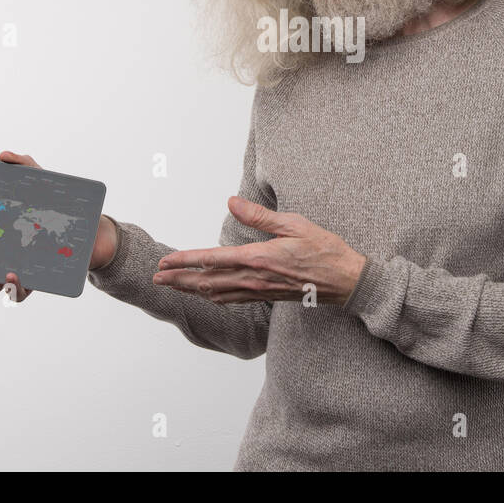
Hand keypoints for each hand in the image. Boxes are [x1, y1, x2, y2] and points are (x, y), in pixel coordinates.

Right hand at [0, 149, 117, 299]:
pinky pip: (23, 291)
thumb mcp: (39, 183)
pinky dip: (16, 285)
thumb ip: (23, 167)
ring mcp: (19, 272)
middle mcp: (1, 260)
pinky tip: (15, 273)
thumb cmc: (55, 206)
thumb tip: (4, 156)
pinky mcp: (39, 280)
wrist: (90, 228)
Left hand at [152, 197, 365, 305]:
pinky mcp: (267, 296)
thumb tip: (231, 203)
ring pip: (217, 294)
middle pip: (207, 282)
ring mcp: (260, 290)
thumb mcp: (295, 224)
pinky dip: (213, 298)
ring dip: (191, 290)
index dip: (185, 260)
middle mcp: (255, 278)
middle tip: (156, 277)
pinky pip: (233, 300)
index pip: (212, 260)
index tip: (165, 260)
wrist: (347, 282)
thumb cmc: (325, 249)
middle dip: (178, 279)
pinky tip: (206, 295)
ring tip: (172, 286)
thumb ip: (260, 215)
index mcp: (259, 258)